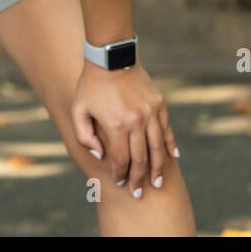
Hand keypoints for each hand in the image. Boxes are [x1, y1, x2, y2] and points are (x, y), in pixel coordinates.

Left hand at [71, 61, 179, 198]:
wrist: (110, 59)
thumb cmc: (90, 86)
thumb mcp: (78, 110)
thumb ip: (85, 136)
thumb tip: (99, 155)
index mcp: (115, 125)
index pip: (121, 158)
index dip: (120, 173)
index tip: (120, 183)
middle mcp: (136, 121)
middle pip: (140, 157)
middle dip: (139, 177)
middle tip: (140, 192)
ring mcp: (150, 113)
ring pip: (157, 147)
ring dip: (158, 167)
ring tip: (158, 182)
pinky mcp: (159, 105)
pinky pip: (166, 130)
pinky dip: (170, 145)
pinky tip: (172, 157)